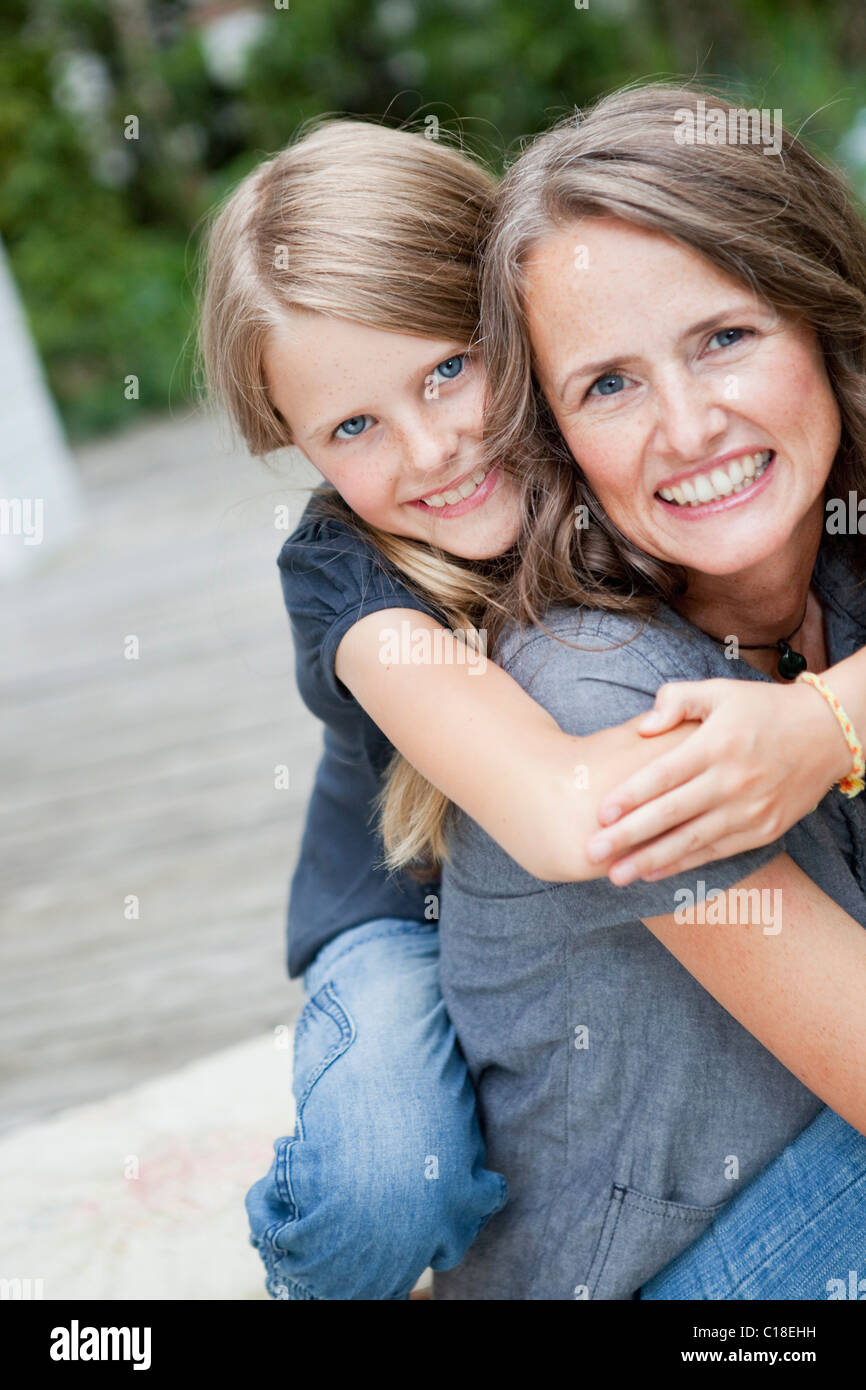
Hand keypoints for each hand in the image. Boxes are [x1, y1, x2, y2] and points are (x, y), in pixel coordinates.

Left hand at [584, 678, 852, 884]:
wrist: (828, 734)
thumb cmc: (762, 708)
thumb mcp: (719, 690)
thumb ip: (676, 700)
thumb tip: (642, 726)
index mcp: (717, 744)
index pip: (665, 774)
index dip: (631, 795)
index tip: (600, 812)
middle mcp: (734, 780)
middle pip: (672, 813)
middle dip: (629, 835)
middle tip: (592, 851)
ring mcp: (751, 809)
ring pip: (692, 841)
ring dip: (651, 860)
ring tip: (616, 874)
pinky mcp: (764, 830)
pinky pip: (716, 851)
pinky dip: (683, 864)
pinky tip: (652, 872)